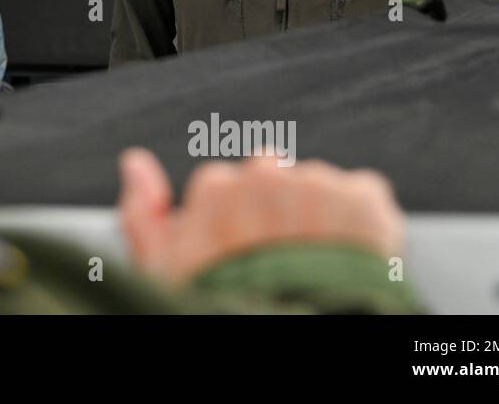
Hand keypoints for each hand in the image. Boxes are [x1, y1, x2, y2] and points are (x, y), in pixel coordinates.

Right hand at [117, 148, 403, 282]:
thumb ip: (143, 214)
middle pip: (270, 179)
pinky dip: (360, 224)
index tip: (239, 261)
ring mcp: (316, 185)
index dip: (230, 228)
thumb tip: (134, 163)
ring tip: (315, 267)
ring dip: (317, 217)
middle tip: (278, 263)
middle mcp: (265, 175)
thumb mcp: (166, 273)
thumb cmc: (220, 309)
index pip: (223, 188)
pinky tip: (346, 260)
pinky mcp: (363, 199)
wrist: (296, 335)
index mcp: (214, 187)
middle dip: (273, 212)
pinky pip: (361, 195)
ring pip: (314, 187)